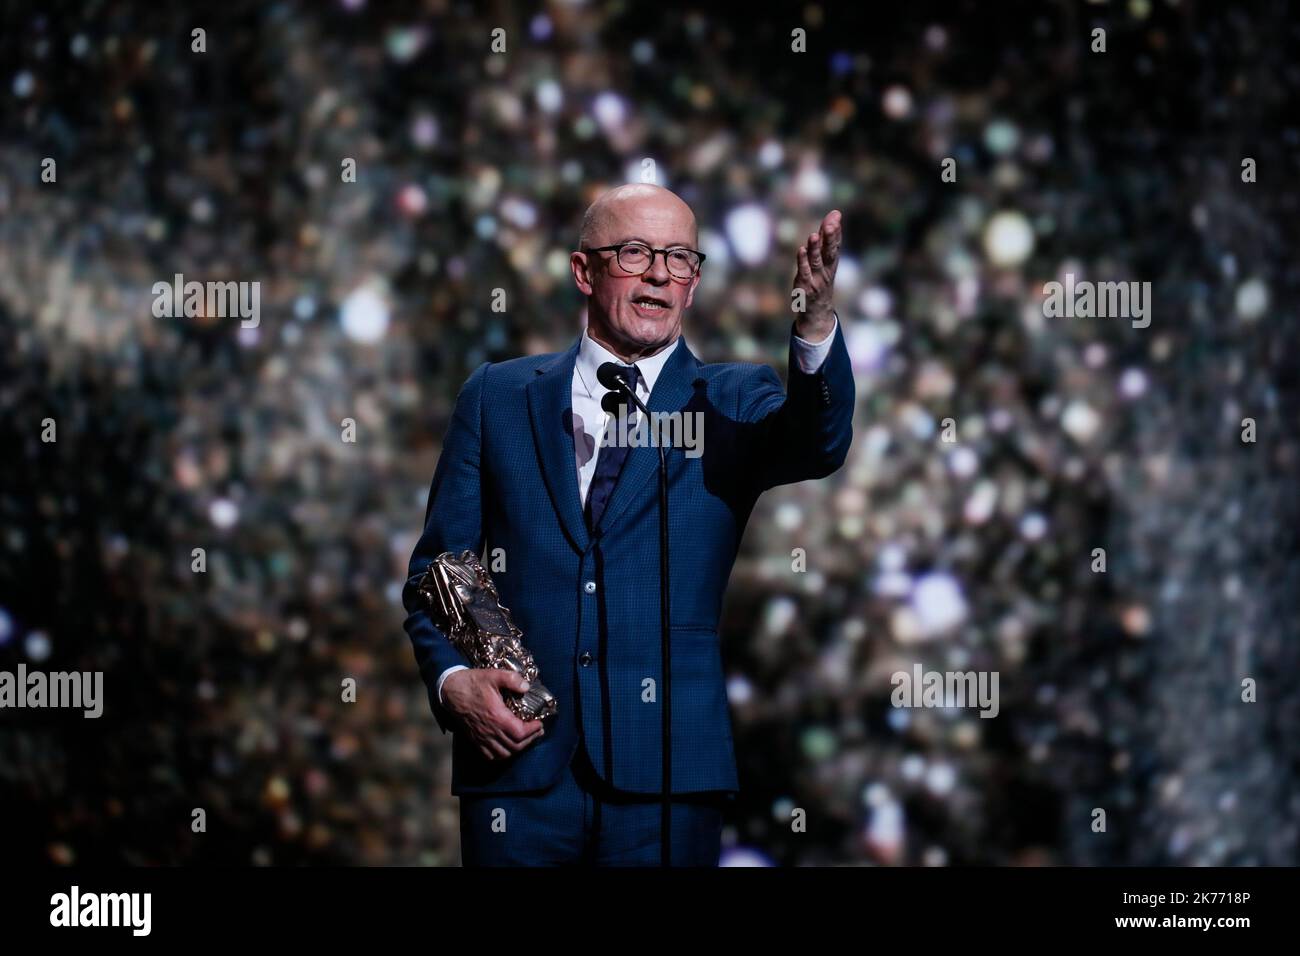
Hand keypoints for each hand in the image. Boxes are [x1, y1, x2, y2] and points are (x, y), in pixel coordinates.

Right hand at [442, 669, 545, 760]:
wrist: (450, 691)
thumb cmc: (472, 683)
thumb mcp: (493, 675)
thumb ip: (512, 679)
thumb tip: (526, 687)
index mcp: (497, 716)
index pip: (520, 733)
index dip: (533, 731)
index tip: (539, 723)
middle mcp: (490, 731)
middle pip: (515, 746)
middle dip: (530, 740)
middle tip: (537, 731)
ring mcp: (481, 737)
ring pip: (504, 754)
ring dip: (517, 749)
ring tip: (524, 739)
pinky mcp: (475, 739)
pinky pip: (490, 756)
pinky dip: (502, 754)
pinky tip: (507, 745)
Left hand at [793, 209, 841, 341]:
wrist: (817, 310)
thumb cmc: (821, 278)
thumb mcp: (826, 257)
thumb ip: (828, 235)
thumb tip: (835, 212)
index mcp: (832, 262)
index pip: (835, 244)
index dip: (836, 230)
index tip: (835, 215)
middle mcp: (827, 270)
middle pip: (830, 252)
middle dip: (830, 238)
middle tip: (831, 225)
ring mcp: (816, 279)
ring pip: (816, 262)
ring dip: (815, 249)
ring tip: (813, 236)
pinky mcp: (805, 286)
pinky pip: (804, 273)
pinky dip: (803, 262)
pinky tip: (801, 250)